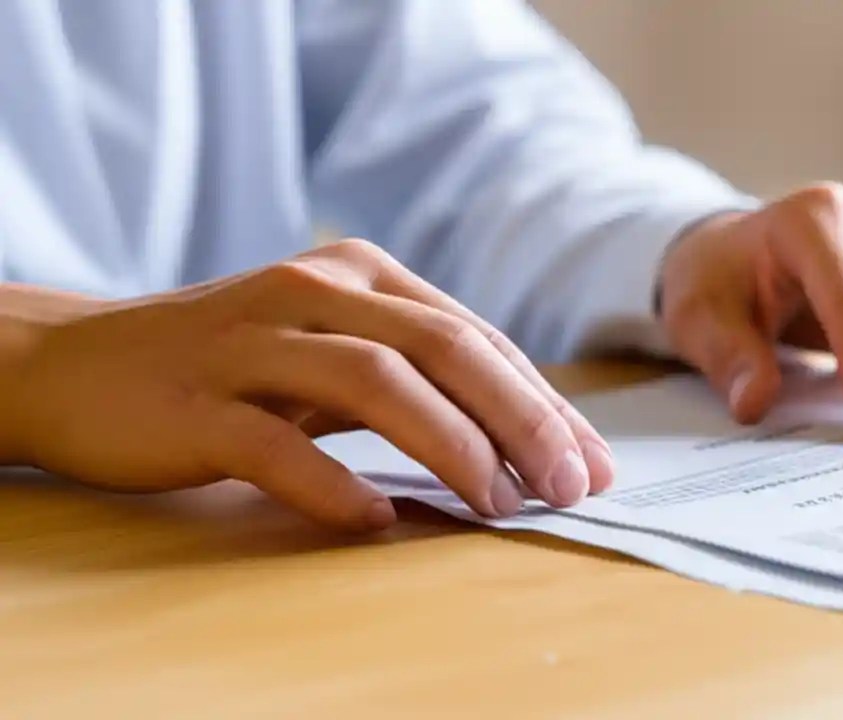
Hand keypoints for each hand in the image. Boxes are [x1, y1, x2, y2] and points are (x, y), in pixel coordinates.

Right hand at [2, 240, 613, 529]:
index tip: (593, 463)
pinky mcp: (196, 401)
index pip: (477, 337)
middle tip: (568, 486)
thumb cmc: (233, 363)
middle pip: (444, 348)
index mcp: (362, 274)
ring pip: (376, 383)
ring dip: (452, 446)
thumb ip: (415, 376)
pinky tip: (377, 519)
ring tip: (499, 505)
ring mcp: (252, 342)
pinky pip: (276, 443)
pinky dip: (334, 483)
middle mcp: (315, 292)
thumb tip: (527, 441)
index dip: (544, 402)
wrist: (77, 361)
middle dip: (522, 419)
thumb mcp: (330, 348)